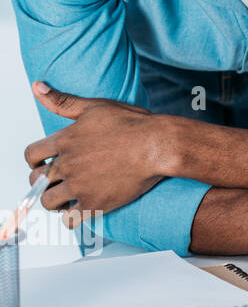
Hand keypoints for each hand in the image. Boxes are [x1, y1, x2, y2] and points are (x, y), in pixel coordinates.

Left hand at [24, 82, 166, 226]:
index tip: (43, 164)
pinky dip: (71, 218)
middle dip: (43, 182)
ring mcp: (79, 185)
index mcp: (64, 141)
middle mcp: (67, 164)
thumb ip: (63, 101)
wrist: (158, 146)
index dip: (35, 161)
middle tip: (57, 181)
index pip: (31, 155)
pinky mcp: (94, 203)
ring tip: (67, 197)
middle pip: (37, 181)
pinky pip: (69, 220)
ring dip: (55, 201)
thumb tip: (37, 87)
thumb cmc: (133, 125)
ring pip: (49, 202)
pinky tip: (79, 210)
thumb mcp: (95, 107)